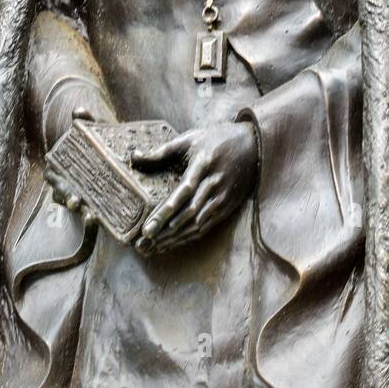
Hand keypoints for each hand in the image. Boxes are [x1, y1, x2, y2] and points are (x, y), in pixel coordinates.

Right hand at [43, 103, 98, 227]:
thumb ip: (87, 122)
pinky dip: (95, 225)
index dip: (57, 184)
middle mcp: (67, 187)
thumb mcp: (96, 133)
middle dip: (69, 201)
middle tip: (78, 204)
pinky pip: (91, 221)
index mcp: (62, 169)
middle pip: (63, 197)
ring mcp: (80, 200)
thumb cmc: (101, 145)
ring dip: (82, 215)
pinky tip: (105, 222)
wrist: (121, 159)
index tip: (67, 187)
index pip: (53, 178)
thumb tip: (79, 111)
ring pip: (76, 210)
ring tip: (92, 216)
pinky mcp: (95, 210)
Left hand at [131, 120, 257, 254]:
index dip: (164, 212)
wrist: (254, 146)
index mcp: (203, 165)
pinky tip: (173, 243)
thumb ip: (161, 151)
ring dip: (175, 239)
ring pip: (196, 224)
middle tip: (143, 243)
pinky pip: (206, 227)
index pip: (182, 193)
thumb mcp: (190, 139)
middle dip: (164, 231)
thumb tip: (133, 157)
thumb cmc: (217, 140)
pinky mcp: (227, 207)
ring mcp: (222, 198)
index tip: (147, 228)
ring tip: (153, 248)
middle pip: (187, 214)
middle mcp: (214, 184)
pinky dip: (189, 237)